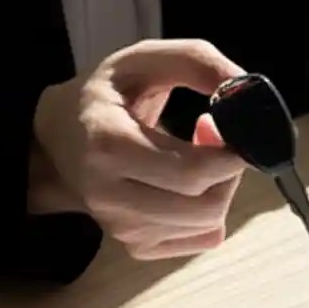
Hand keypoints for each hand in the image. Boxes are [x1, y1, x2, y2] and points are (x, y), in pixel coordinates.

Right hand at [31, 39, 247, 259]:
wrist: (59, 142)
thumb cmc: (108, 96)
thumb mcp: (143, 60)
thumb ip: (198, 62)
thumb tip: (250, 93)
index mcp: (107, 144)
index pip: (191, 173)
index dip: (229, 153)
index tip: (227, 125)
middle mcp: (109, 196)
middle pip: (206, 205)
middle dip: (229, 171)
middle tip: (214, 138)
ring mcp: (121, 229)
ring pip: (209, 223)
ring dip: (221, 187)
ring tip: (199, 156)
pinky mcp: (137, 247)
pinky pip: (204, 238)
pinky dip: (211, 211)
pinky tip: (190, 184)